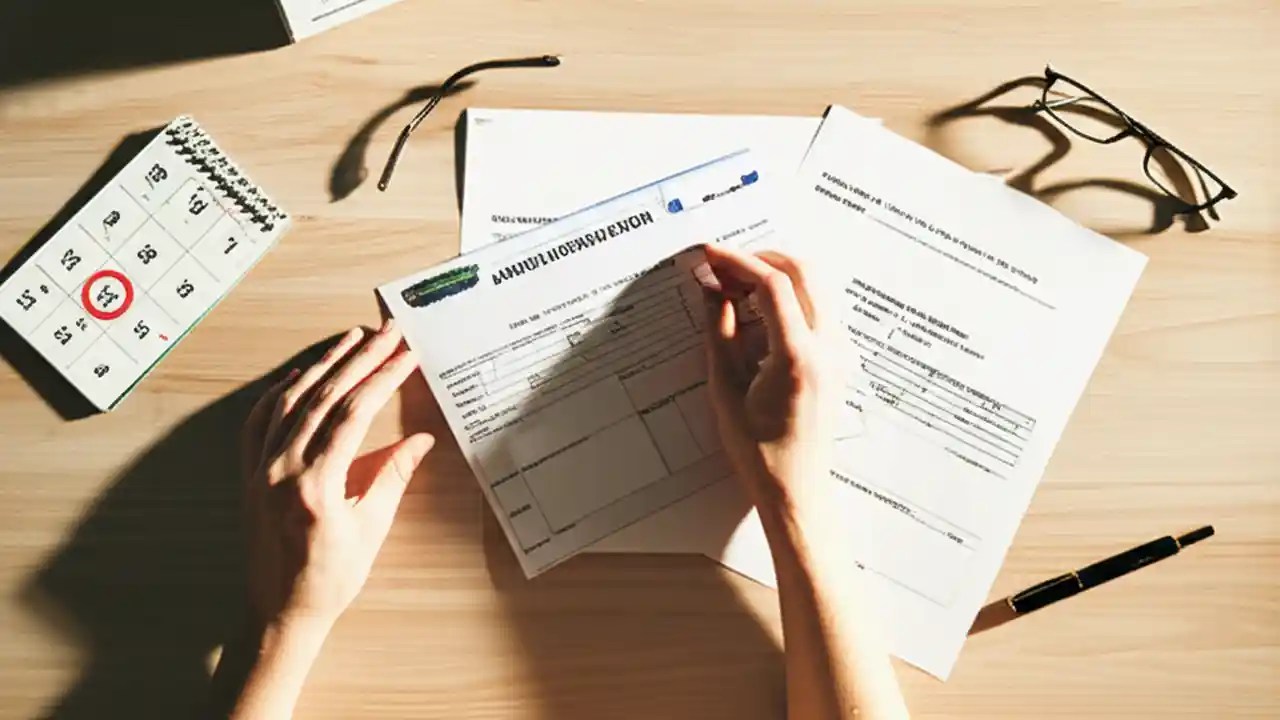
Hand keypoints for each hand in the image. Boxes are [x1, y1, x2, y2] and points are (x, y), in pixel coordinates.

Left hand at [240, 320, 433, 632]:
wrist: (279, 612)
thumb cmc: (329, 579)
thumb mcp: (372, 529)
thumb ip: (392, 476)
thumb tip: (420, 439)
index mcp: (317, 486)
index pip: (355, 414)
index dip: (383, 378)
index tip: (406, 355)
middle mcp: (282, 470)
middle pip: (324, 397)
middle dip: (359, 359)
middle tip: (385, 333)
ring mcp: (260, 470)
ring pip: (292, 401)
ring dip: (323, 365)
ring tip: (351, 339)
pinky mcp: (248, 474)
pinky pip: (261, 420)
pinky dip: (282, 392)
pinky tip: (302, 374)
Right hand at [699, 244, 831, 521]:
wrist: (795, 488)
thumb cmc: (759, 452)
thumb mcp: (725, 389)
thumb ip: (719, 331)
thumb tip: (712, 289)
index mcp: (798, 357)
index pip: (773, 284)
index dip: (738, 261)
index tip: (710, 255)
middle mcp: (828, 348)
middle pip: (802, 271)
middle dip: (760, 258)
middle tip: (723, 266)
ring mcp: (839, 351)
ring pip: (814, 285)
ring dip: (775, 275)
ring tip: (735, 289)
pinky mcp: (838, 356)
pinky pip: (817, 307)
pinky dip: (788, 296)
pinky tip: (757, 312)